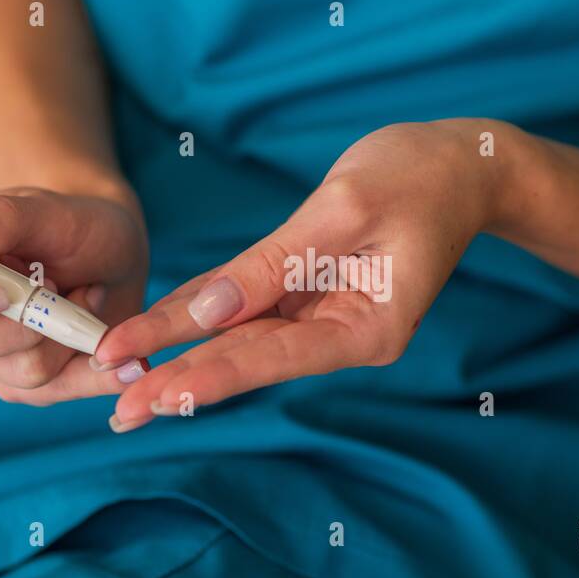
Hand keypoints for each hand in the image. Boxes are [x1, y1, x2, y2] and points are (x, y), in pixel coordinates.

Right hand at [0, 183, 149, 403]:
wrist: (113, 253)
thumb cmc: (68, 224)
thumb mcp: (42, 209)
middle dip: (20, 321)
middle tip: (55, 282)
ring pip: (22, 371)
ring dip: (66, 329)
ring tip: (81, 293)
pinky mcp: (33, 386)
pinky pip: (63, 389)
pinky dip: (96, 364)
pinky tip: (109, 341)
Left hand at [92, 119, 510, 431]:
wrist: (460, 166)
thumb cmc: (416, 179)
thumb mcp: (343, 211)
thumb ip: (274, 264)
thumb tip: (207, 314)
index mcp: (368, 330)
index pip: (274, 359)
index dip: (207, 374)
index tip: (152, 394)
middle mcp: (343, 334)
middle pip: (251, 360)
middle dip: (181, 381)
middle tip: (118, 411)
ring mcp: (325, 316)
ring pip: (241, 338)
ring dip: (182, 356)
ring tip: (121, 381)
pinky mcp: (309, 292)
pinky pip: (247, 306)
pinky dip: (201, 315)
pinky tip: (154, 331)